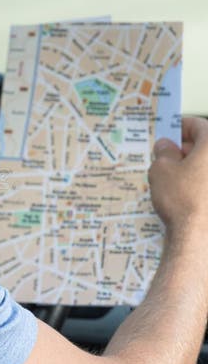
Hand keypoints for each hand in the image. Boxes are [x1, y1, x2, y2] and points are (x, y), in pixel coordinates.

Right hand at [149, 116, 207, 234]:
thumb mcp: (161, 170)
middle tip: (168, 158)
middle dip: (188, 149)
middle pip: (207, 146)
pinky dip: (202, 186)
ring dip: (196, 168)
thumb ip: (164, 152)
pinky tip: (189, 196)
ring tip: (175, 179)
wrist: (200, 239)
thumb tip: (166, 145)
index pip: (198, 125)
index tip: (169, 132)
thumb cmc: (182, 200)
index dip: (180, 127)